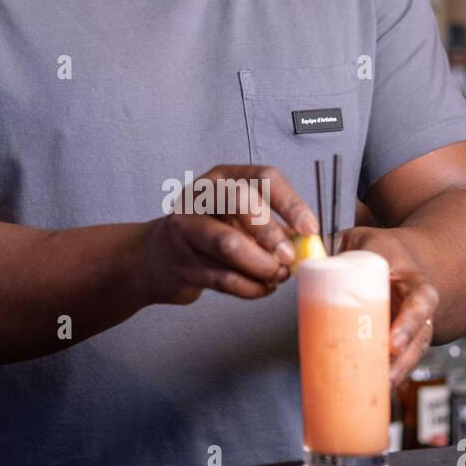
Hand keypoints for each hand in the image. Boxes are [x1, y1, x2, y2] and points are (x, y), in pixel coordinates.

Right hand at [139, 164, 319, 305]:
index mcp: (224, 177)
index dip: (291, 203)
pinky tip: (261, 288)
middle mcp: (201, 195)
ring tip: (276, 277)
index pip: (264, 178)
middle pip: (242, 202)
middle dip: (271, 233)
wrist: (157, 259)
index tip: (309, 229)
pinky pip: (223, 278)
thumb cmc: (210, 235)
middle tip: (288, 258)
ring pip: (229, 243)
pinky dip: (250, 288)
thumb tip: (308, 245)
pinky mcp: (181, 263)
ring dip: (261, 266)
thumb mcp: (239, 219)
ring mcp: (186, 228)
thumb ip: (273, 227)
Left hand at [335, 226, 439, 386]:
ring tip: (383, 387)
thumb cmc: (380, 250)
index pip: (420, 300)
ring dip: (400, 371)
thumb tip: (302, 261)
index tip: (393, 343)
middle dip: (405, 358)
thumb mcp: (362, 241)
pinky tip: (378, 390)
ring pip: (415, 350)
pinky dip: (391, 374)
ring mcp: (416, 323)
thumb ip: (336, 248)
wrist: (406, 258)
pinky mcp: (406, 338)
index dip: (408, 324)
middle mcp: (419, 304)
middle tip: (387, 374)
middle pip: (421, 336)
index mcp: (413, 279)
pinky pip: (403, 358)